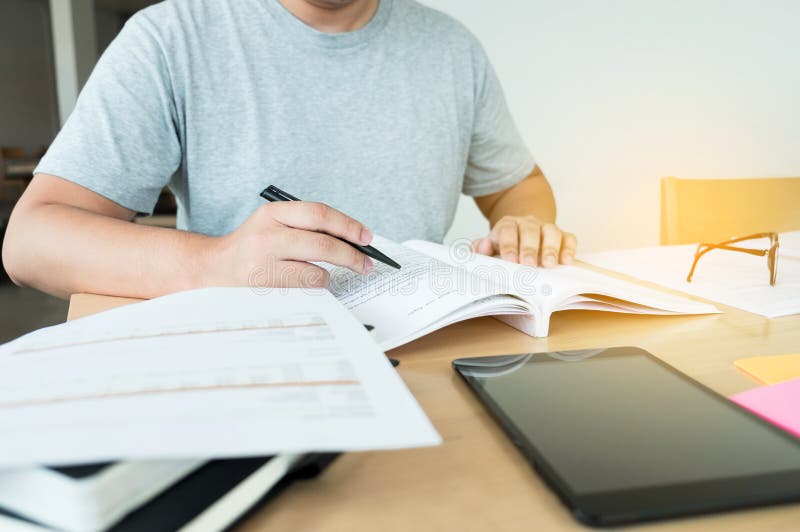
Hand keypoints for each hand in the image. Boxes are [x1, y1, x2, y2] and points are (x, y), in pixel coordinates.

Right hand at [205, 202, 372, 287]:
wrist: (211, 270)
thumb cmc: (250, 249)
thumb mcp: (272, 226)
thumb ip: (305, 227)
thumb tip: (350, 239)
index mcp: (273, 213)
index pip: (319, 213)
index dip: (347, 225)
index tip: (366, 237)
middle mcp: (268, 234)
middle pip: (323, 242)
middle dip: (352, 254)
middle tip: (366, 263)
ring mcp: (265, 261)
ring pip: (317, 267)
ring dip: (335, 273)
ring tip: (339, 275)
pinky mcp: (265, 284)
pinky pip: (305, 286)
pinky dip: (318, 286)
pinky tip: (316, 285)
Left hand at [472, 215, 576, 266]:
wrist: (523, 233)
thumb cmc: (506, 245)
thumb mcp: (491, 246)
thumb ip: (482, 247)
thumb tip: (481, 247)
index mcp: (508, 225)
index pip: (507, 230)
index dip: (508, 244)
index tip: (510, 260)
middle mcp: (528, 223)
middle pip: (530, 230)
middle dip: (529, 247)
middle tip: (528, 264)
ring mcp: (546, 228)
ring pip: (551, 231)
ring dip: (551, 248)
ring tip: (549, 264)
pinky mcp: (562, 236)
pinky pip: (569, 238)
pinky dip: (569, 248)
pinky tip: (567, 261)